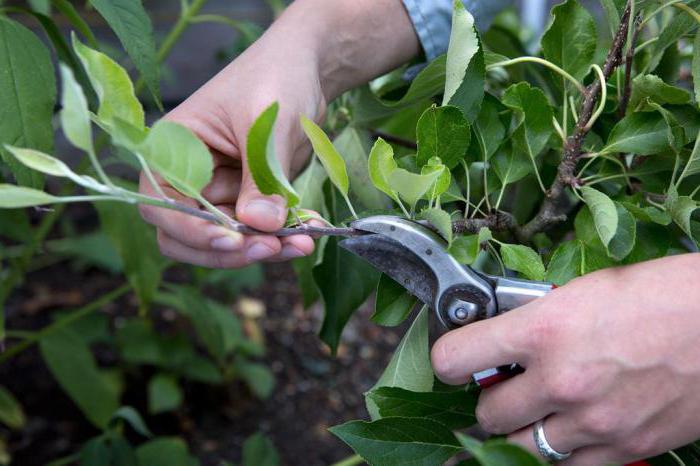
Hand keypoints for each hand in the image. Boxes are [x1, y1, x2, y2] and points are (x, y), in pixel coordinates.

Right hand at [139, 0, 419, 267]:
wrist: (305, 70)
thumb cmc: (274, 78)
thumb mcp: (265, 124)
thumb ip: (262, 175)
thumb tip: (260, 225)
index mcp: (172, 150)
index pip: (163, 205)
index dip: (193, 230)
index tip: (234, 239)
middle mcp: (188, 178)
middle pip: (189, 237)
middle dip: (231, 249)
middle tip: (275, 248)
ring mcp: (218, 194)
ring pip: (227, 242)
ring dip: (262, 249)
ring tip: (302, 242)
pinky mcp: (247, 202)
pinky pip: (257, 234)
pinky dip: (280, 239)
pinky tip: (309, 232)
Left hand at [431, 254, 699, 464]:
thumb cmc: (658, 296)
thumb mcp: (582, 292)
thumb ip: (535, 320)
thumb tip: (503, 337)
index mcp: (542, 330)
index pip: (453, 358)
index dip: (449, 361)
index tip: (457, 362)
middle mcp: (560, 381)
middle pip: (486, 414)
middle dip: (490, 401)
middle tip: (507, 387)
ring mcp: (591, 422)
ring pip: (518, 448)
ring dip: (520, 431)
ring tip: (537, 411)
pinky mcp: (623, 449)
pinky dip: (559, 455)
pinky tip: (569, 433)